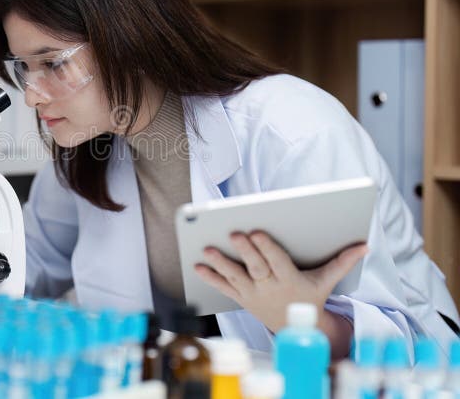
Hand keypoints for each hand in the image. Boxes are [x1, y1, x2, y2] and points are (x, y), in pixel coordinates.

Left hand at [194, 231, 366, 332]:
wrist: (297, 329)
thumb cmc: (309, 296)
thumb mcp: (327, 281)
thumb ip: (342, 261)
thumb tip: (364, 244)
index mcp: (290, 280)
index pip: (277, 262)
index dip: (267, 248)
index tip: (256, 232)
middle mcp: (270, 287)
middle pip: (256, 268)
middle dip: (245, 251)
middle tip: (233, 233)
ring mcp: (253, 294)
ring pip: (235, 277)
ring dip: (220, 264)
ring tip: (207, 248)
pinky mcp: (241, 298)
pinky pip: (224, 288)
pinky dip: (210, 278)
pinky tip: (196, 266)